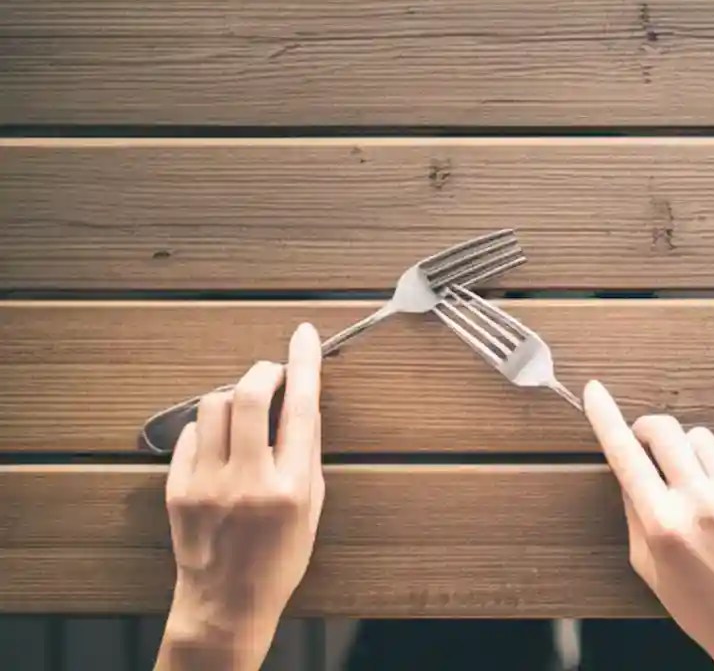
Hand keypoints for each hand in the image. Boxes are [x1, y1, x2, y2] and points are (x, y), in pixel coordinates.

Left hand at [156, 323, 324, 670]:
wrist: (227, 602)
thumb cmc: (279, 558)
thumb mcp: (311, 508)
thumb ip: (306, 454)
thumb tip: (303, 403)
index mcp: (290, 488)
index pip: (301, 409)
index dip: (304, 364)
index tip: (305, 336)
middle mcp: (247, 481)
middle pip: (249, 395)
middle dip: (263, 371)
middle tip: (272, 373)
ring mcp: (207, 484)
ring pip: (213, 406)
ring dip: (233, 397)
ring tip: (245, 414)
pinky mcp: (177, 489)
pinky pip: (191, 435)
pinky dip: (209, 428)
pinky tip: (220, 446)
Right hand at [583, 381, 713, 670]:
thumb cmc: (701, 606)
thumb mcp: (648, 566)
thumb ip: (634, 513)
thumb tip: (628, 471)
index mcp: (663, 524)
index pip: (625, 456)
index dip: (605, 418)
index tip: (595, 392)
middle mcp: (700, 502)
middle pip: (664, 429)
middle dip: (649, 428)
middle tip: (646, 442)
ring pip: (700, 437)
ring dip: (688, 452)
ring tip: (695, 485)